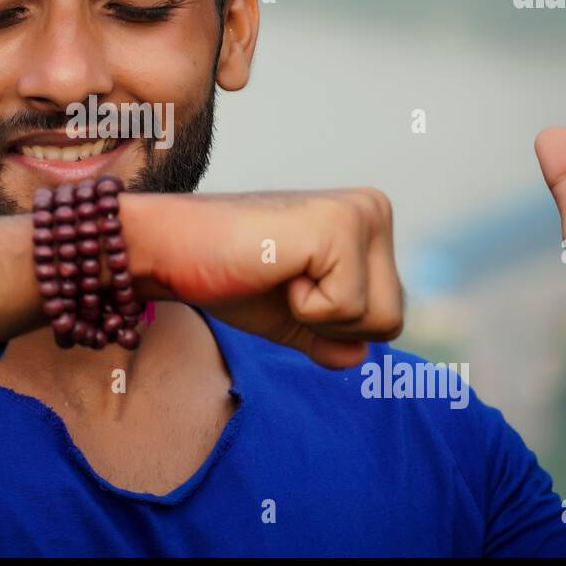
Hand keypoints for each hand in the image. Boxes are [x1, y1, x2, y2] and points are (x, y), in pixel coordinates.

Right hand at [124, 188, 403, 368]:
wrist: (171, 249)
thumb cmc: (226, 275)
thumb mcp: (291, 317)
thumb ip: (332, 337)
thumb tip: (360, 356)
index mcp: (369, 223)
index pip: (390, 315)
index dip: (333, 327)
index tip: (286, 286)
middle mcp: (374, 209)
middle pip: (394, 320)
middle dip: (332, 327)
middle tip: (281, 283)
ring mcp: (360, 215)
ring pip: (382, 319)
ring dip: (320, 318)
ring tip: (280, 274)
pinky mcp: (339, 228)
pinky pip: (347, 310)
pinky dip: (305, 309)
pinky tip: (276, 270)